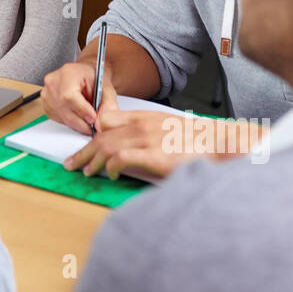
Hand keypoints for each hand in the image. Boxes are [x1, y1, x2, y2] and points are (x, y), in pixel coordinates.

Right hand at [42, 61, 119, 136]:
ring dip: (79, 123)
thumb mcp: (106, 87)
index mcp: (67, 73)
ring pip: (63, 118)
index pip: (69, 97)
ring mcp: (47, 94)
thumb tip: (102, 123)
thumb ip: (108, 105)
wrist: (84, 74)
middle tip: (96, 125)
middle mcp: (53, 83)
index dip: (82, 111)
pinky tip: (79, 114)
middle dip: (83, 123)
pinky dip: (72, 121)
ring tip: (88, 116)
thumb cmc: (94, 78)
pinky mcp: (45, 105)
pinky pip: (59, 120)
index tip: (94, 119)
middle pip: (65, 111)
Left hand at [65, 109, 203, 180]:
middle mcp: (141, 125)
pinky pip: (120, 158)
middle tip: (73, 163)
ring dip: (92, 161)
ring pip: (106, 147)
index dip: (92, 134)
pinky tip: (109, 175)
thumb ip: (148, 131)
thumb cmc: (198, 138)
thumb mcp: (168, 126)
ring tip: (86, 171)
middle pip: (101, 136)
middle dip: (84, 151)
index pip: (107, 120)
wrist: (220, 142)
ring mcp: (146, 139)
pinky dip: (110, 167)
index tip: (85, 145)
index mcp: (144, 117)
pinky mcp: (152, 155)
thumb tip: (131, 144)